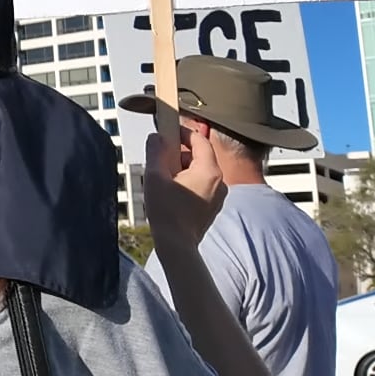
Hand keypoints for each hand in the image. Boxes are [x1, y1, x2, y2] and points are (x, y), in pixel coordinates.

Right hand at [143, 126, 226, 245]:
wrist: (177, 244)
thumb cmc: (167, 211)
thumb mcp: (155, 176)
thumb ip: (156, 152)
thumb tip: (156, 137)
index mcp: (209, 170)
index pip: (199, 140)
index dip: (182, 133)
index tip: (167, 131)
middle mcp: (220, 181)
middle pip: (199, 157)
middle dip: (178, 154)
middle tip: (158, 159)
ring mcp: (218, 196)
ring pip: (199, 172)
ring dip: (181, 170)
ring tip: (162, 180)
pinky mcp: (212, 207)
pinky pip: (201, 186)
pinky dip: (187, 183)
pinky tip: (170, 193)